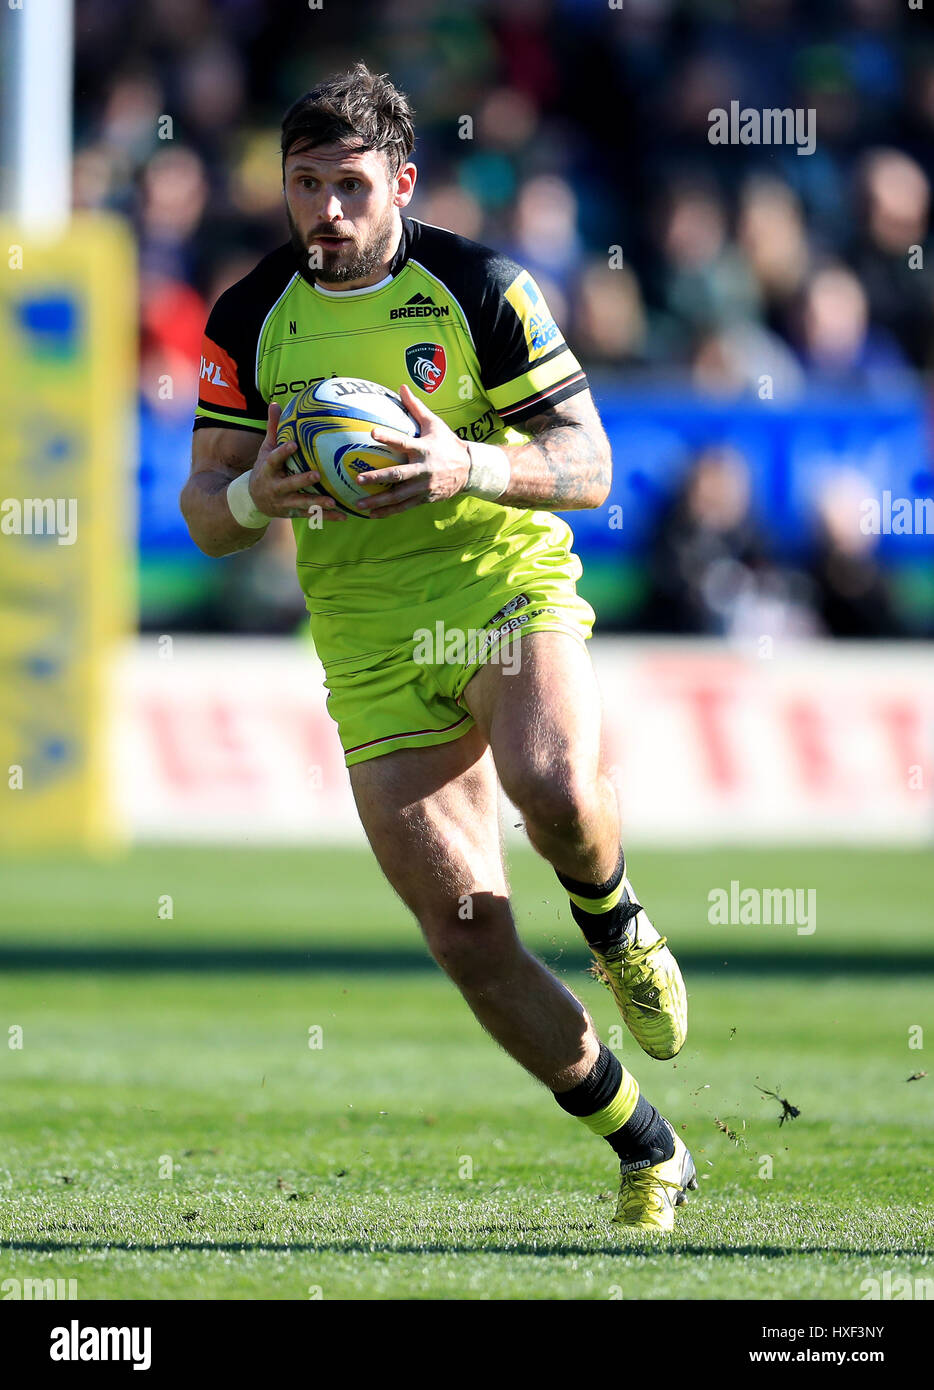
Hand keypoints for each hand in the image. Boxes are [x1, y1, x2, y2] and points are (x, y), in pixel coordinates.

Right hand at [247, 403, 346, 521]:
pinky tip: (343, 515)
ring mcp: (284, 502)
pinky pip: (312, 515)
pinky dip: (328, 516)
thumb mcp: (265, 450)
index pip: (274, 459)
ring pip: (301, 503)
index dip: (282, 452)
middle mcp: (275, 487)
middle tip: (317, 475)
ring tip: (333, 502)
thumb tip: (276, 403)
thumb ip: (273, 429)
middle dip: (301, 480)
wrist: (253, 500)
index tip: (294, 444)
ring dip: (317, 503)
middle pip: (288, 484)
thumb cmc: (264, 469)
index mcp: (268, 469)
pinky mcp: (294, 513)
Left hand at [358, 383, 470, 516]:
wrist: (470, 470)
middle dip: (377, 477)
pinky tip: (373, 515)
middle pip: (397, 475)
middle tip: (359, 479)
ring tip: (359, 504)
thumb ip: (416, 407)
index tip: (372, 433)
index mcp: (423, 448)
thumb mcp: (435, 424)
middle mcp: (423, 469)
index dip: (389, 437)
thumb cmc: (448, 444)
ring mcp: (424, 487)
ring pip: (398, 496)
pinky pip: (404, 507)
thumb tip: (402, 387)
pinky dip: (389, 512)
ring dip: (378, 501)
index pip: (403, 442)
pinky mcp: (425, 498)